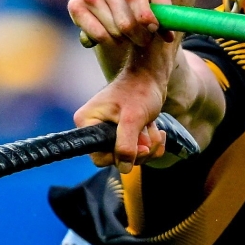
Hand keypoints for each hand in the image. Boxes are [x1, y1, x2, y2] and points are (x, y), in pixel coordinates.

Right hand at [67, 0, 171, 55]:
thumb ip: (165, 9)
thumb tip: (168, 36)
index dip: (145, 17)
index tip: (153, 29)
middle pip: (125, 22)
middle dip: (139, 36)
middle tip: (144, 39)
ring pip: (113, 32)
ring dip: (125, 39)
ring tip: (128, 33)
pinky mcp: (75, 5)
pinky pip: (97, 36)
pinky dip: (108, 41)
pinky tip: (112, 34)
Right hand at [75, 38, 180, 166]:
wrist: (152, 77)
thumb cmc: (140, 90)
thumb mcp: (133, 118)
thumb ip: (127, 145)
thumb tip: (124, 168)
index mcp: (88, 123)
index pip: (99, 156)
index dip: (119, 156)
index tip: (138, 145)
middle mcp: (95, 128)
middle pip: (116, 158)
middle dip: (138, 150)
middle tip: (149, 135)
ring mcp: (110, 131)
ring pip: (130, 156)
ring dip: (148, 146)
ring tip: (154, 129)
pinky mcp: (124, 132)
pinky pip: (138, 150)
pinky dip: (150, 143)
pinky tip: (157, 131)